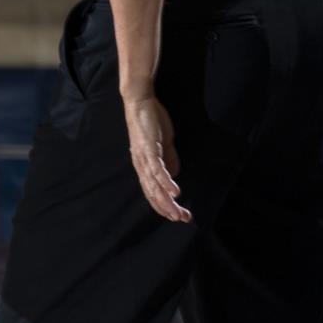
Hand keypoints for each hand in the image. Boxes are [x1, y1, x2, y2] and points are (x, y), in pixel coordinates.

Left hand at [124, 95, 190, 222]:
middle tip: (182, 219)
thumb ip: (168, 159)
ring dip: (167, 200)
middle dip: (167, 208)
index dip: (163, 204)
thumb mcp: (163, 144)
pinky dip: (166, 182)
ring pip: (154, 185)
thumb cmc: (151, 123)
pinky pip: (157, 169)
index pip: (152, 191)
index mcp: (143, 165)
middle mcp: (140, 165)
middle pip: (152, 192)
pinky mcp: (148, 149)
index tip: (177, 216)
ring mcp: (143, 157)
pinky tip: (175, 192)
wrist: (140, 103)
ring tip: (178, 212)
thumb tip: (174, 175)